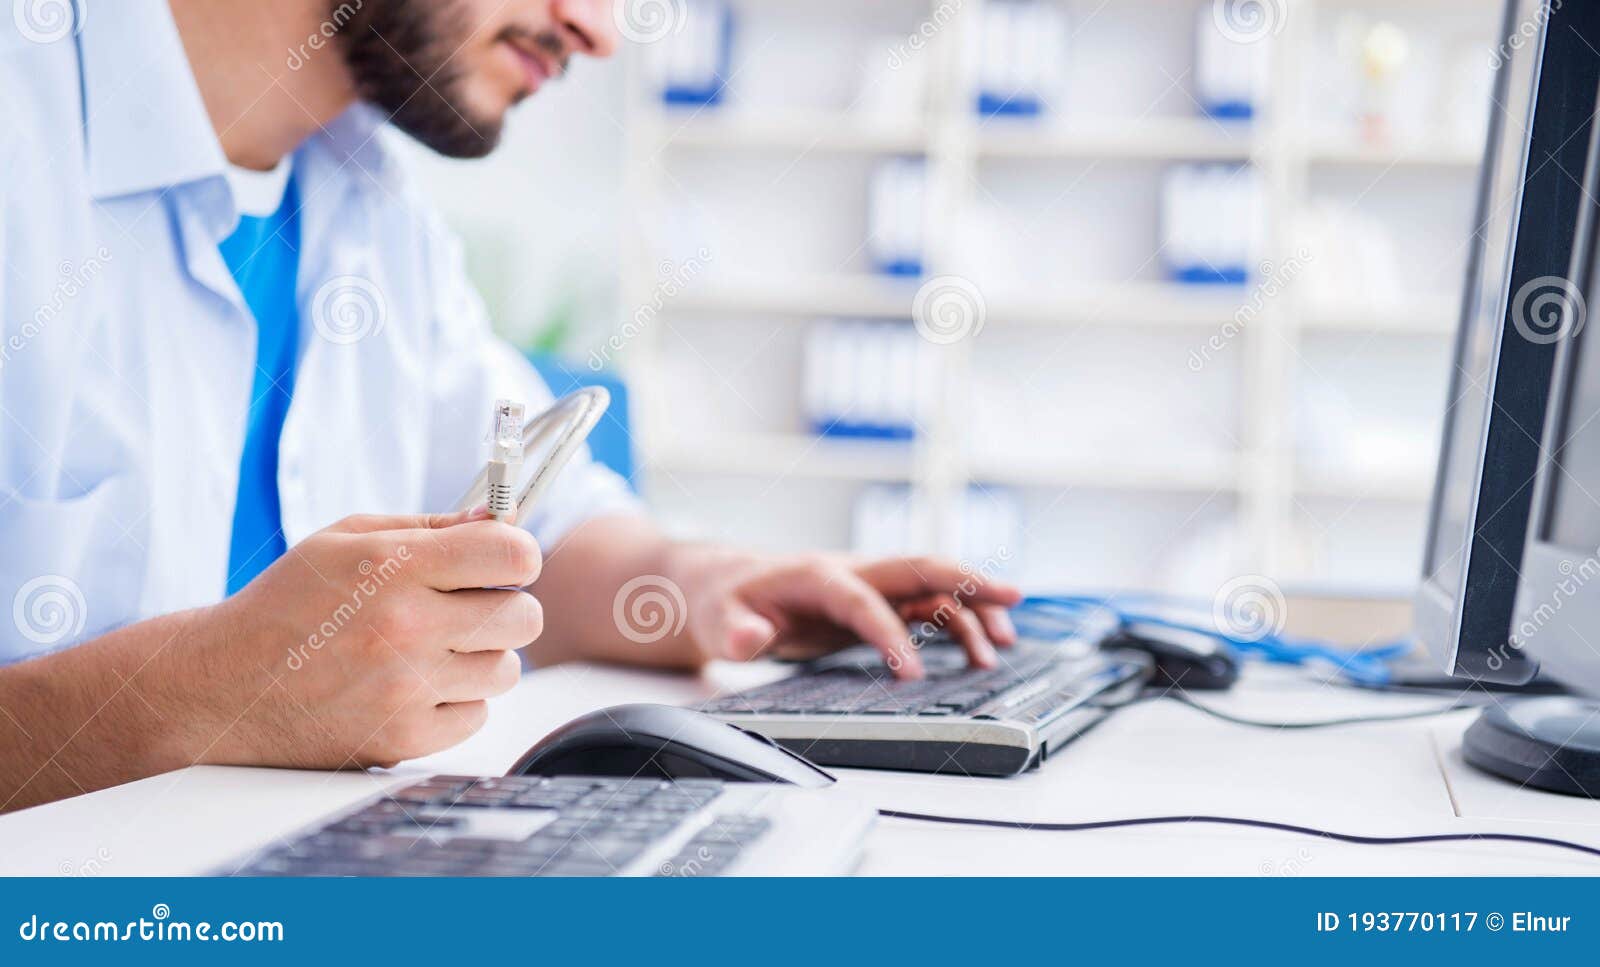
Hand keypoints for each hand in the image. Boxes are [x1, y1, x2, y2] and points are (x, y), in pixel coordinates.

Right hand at [185, 510, 542, 768]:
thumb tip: (498, 522)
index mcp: (395, 567)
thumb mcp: (345, 538)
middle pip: (525, 616)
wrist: (225, 686)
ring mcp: (407, 689)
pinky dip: (457, 701)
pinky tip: (416, 685)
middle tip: (470, 607)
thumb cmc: (288, 604)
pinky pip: (478, 715)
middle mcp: (407, 628)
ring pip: (507, 670)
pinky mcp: (404, 739)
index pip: (514, 555)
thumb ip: (428, 526)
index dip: (518, 555)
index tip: (501, 562)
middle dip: (506, 607)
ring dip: (482, 657)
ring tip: (435, 649)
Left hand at [672, 550, 1021, 678]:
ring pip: (931, 589)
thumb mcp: (719, 619)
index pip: (863, 600)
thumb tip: (750, 639)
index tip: (912, 673)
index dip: (890, 634)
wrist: (727, 586)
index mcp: (818, 574)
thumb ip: (735, 631)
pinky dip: (959, 622)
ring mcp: (868, 586)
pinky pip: (926, 607)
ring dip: (971, 610)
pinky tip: (983, 647)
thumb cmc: (726, 601)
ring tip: (1003, 645)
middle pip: (918, 568)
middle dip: (967, 580)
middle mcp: (853, 572)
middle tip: (1014, 595)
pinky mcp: (876, 603)